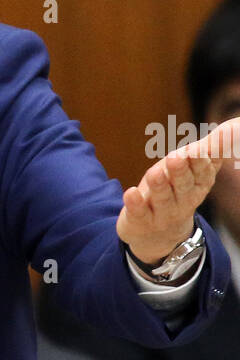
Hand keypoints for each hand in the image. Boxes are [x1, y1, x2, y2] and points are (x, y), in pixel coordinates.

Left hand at [117, 118, 239, 263]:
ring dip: (159, 186)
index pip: (202, 172)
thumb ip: (212, 148)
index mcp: (199, 184)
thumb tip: (235, 126)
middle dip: (180, 171)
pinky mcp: (141, 221)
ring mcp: (162, 213)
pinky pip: (139, 213)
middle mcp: (184, 200)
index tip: (196, 149)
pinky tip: (130, 193)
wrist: (156, 233)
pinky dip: (135, 203)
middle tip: (176, 157)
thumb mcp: (193, 168)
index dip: (199, 161)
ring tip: (154, 173)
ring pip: (162, 199)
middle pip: (183, 185)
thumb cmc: (176, 189)